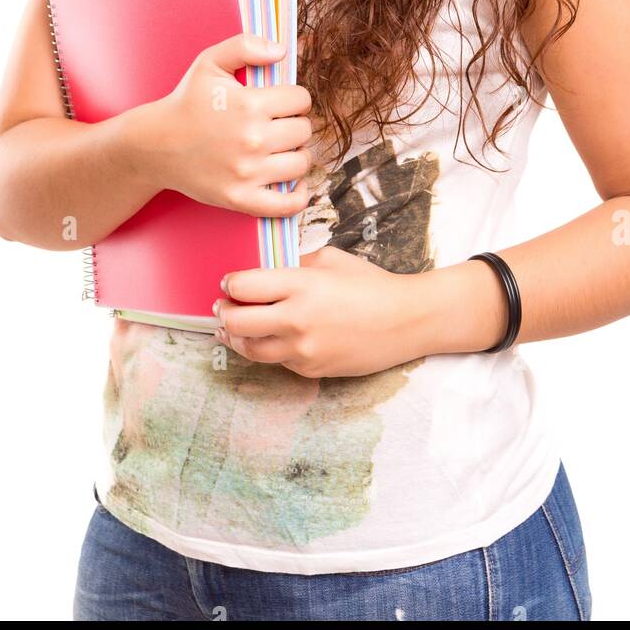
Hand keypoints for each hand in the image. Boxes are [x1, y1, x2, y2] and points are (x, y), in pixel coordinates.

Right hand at [133, 31, 312, 216]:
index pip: (301, 100)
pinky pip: (286, 205)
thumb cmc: (186, 102)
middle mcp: (252, 140)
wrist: (156, 144)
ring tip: (280, 149)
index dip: (295, 98)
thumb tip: (281, 50)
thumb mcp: (210, 62)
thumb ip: (246, 45)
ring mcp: (247, 173)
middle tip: (277, 124)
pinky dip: (298, 197)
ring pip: (302, 162)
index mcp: (249, 105)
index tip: (282, 102)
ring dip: (296, 154)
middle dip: (294, 124)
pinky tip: (295, 185)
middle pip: (304, 130)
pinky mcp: (240, 199)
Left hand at [212, 245, 425, 377]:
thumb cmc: (371, 284)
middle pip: (236, 322)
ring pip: (249, 349)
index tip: (230, 282)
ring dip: (236, 337)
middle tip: (223, 306)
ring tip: (232, 328)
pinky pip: (276, 361)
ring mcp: (302, 349)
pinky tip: (269, 338)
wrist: (407, 321)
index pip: (243, 286)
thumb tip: (267, 268)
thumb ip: (295, 263)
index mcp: (301, 285)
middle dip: (223, 313)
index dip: (230, 283)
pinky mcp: (310, 370)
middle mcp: (296, 319)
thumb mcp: (331, 259)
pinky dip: (268, 349)